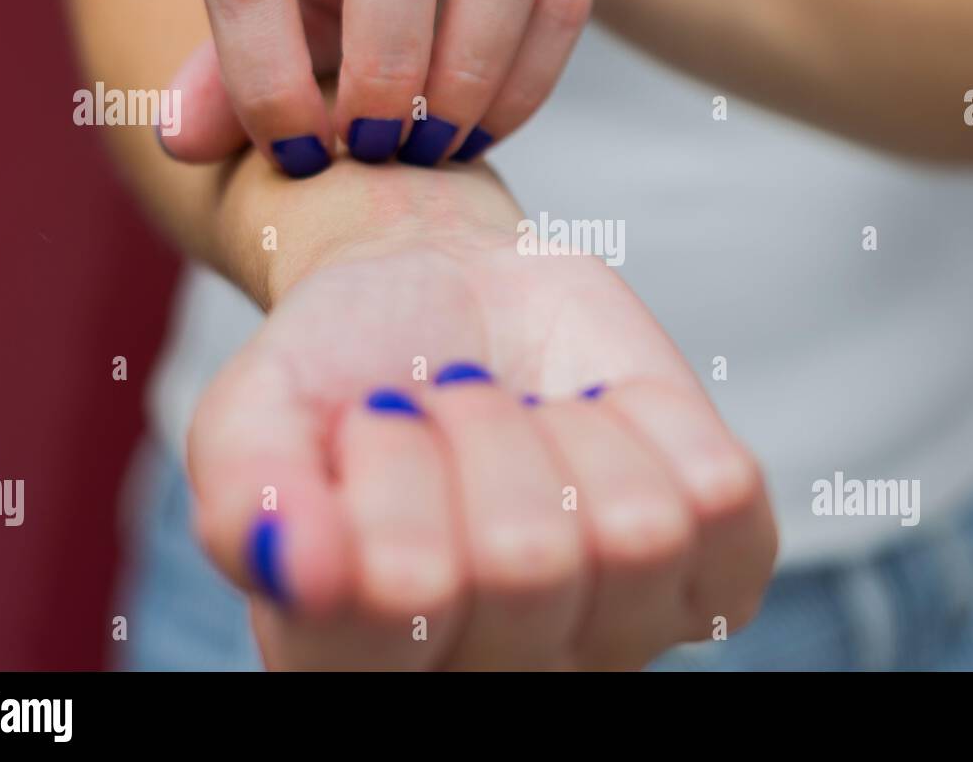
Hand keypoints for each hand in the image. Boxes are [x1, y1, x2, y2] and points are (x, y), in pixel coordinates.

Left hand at [162, 0, 612, 175]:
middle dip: (389, 66)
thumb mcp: (290, 14)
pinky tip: (496, 121)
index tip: (303, 155)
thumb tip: (175, 140)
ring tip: (445, 144)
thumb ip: (232, 75)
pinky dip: (534, 73)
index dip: (263, 79)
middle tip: (384, 147)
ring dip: (476, 70)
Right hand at [186, 161, 776, 669]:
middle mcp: (496, 678)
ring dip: (562, 423)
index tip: (369, 419)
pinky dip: (658, 421)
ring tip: (524, 413)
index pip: (399, 602)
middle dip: (476, 429)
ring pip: (637, 530)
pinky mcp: (712, 571)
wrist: (444, 295)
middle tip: (450, 406)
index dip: (389, 476)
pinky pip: (721, 499)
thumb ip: (251, 493)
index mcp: (361, 667)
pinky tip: (604, 418)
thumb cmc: (346, 365)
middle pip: (529, 561)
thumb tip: (304, 563)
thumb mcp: (256, 411)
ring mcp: (616, 636)